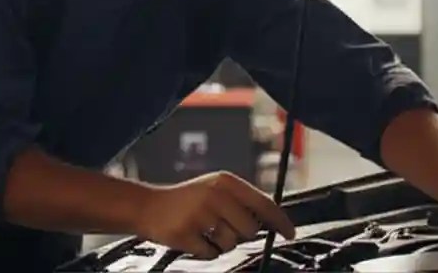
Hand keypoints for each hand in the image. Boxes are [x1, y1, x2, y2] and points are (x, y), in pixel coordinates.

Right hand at [134, 171, 296, 258]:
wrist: (148, 206)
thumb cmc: (187, 200)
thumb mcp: (215, 189)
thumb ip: (241, 201)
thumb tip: (271, 220)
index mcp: (225, 182)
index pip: (263, 203)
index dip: (280, 221)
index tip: (289, 233)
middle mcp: (215, 195)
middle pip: (250, 229)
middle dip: (241, 234)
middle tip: (222, 227)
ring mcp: (200, 215)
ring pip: (231, 244)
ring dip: (221, 244)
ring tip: (205, 231)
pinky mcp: (186, 234)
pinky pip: (211, 254)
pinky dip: (206, 252)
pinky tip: (195, 239)